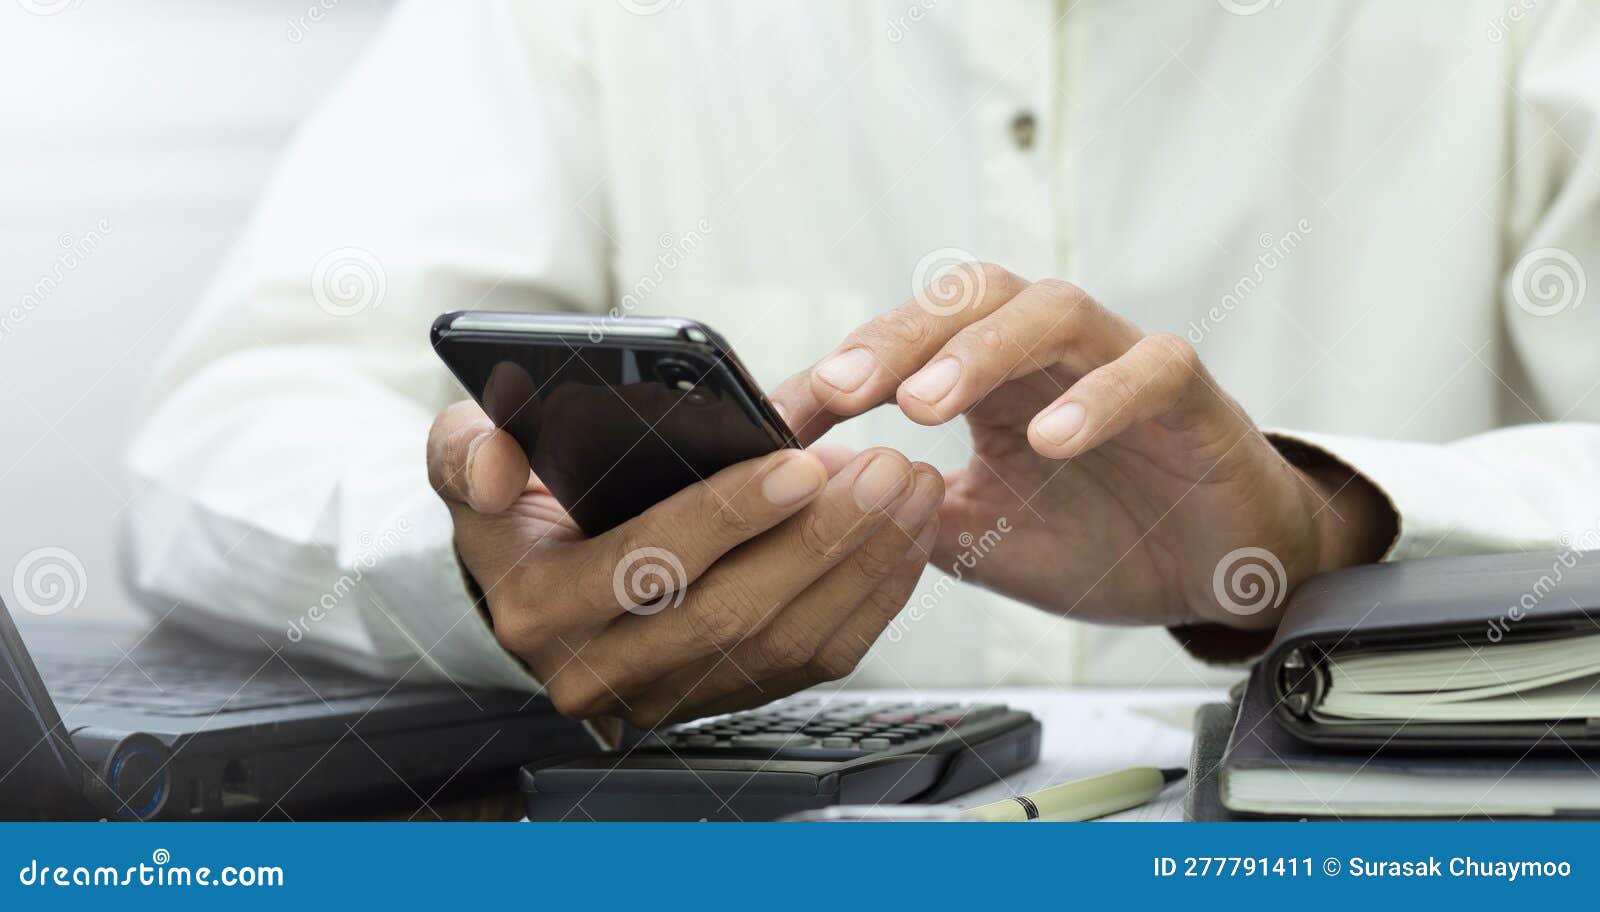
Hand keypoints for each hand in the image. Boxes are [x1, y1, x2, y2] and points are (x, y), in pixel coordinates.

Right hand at [426, 401, 942, 725]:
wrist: (532, 590)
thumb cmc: (516, 512)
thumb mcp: (467, 467)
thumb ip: (465, 449)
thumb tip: (493, 461)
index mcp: (541, 608)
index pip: (647, 563)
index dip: (730, 514)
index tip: (801, 459)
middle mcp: (602, 671)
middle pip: (733, 612)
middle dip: (823, 539)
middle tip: (885, 470)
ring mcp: (670, 696)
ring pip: (786, 642)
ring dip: (861, 565)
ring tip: (907, 491)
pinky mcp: (726, 699)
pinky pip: (815, 661)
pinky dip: (871, 600)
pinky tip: (902, 540)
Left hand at [773, 263, 1393, 631]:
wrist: (1216, 574)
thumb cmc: (1101, 540)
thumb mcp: (980, 539)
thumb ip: (905, 511)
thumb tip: (812, 493)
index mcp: (993, 378)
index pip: (907, 342)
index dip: (840, 373)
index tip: (781, 421)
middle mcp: (1050, 353)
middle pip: (969, 296)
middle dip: (898, 337)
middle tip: (842, 388)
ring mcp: (1121, 363)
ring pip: (1051, 311)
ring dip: (980, 350)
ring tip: (925, 402)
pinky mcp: (1190, 395)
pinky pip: (1148, 371)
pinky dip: (1096, 399)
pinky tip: (1048, 438)